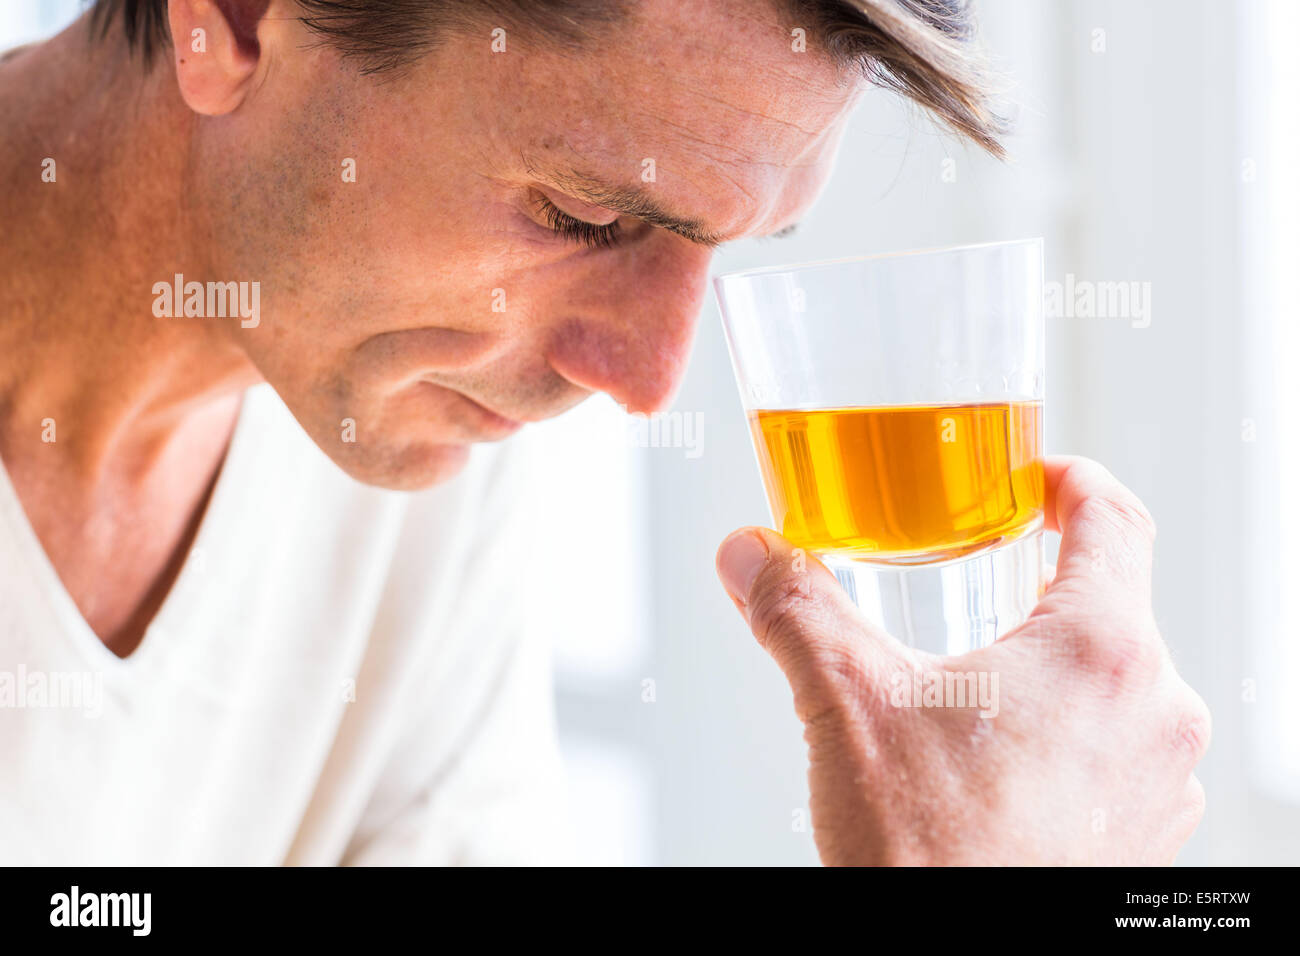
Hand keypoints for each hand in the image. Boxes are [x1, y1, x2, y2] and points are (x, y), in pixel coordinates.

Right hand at [715, 455, 1208, 864]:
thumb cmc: (926, 854)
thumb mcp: (844, 700)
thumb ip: (795, 604)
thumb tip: (749, 552)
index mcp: (1101, 652)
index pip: (1116, 519)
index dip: (1069, 481)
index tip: (1030, 480)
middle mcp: (1154, 710)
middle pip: (1114, 599)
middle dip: (1039, 577)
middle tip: (975, 574)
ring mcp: (1157, 781)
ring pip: (1117, 677)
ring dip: (1053, 657)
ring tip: (976, 673)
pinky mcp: (1140, 835)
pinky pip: (1118, 746)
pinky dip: (1066, 725)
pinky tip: (996, 751)